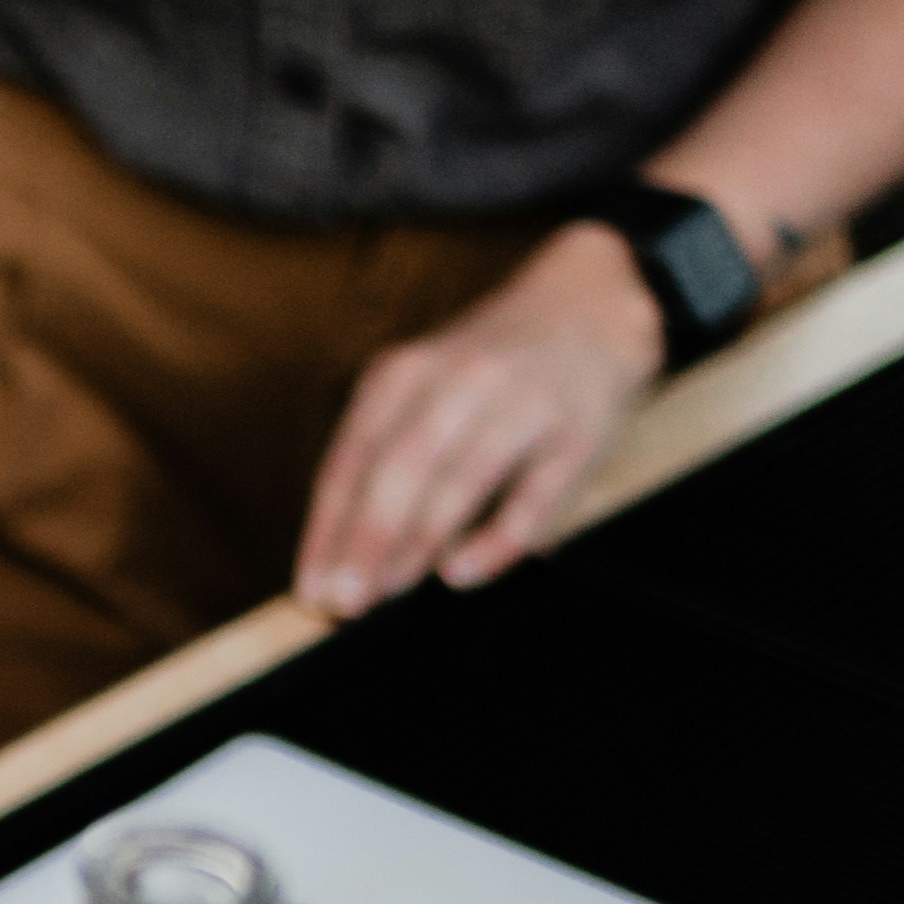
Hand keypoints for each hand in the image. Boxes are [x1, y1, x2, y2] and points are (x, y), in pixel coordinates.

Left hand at [296, 227, 662, 615]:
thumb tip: (341, 549)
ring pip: (461, 479)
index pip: (353, 458)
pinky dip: (496, 539)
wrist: (592, 303)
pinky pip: (534, 496)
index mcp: (405, 373)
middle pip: (401, 468)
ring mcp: (523, 405)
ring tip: (388, 590)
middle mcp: (460, 381)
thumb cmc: (489, 365)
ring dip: (419, 541)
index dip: (328, 527)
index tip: (312, 584)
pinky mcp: (578, 434)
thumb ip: (383, 451)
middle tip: (344, 600)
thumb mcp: (420, 384)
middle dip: (367, 538)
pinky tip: (463, 573)